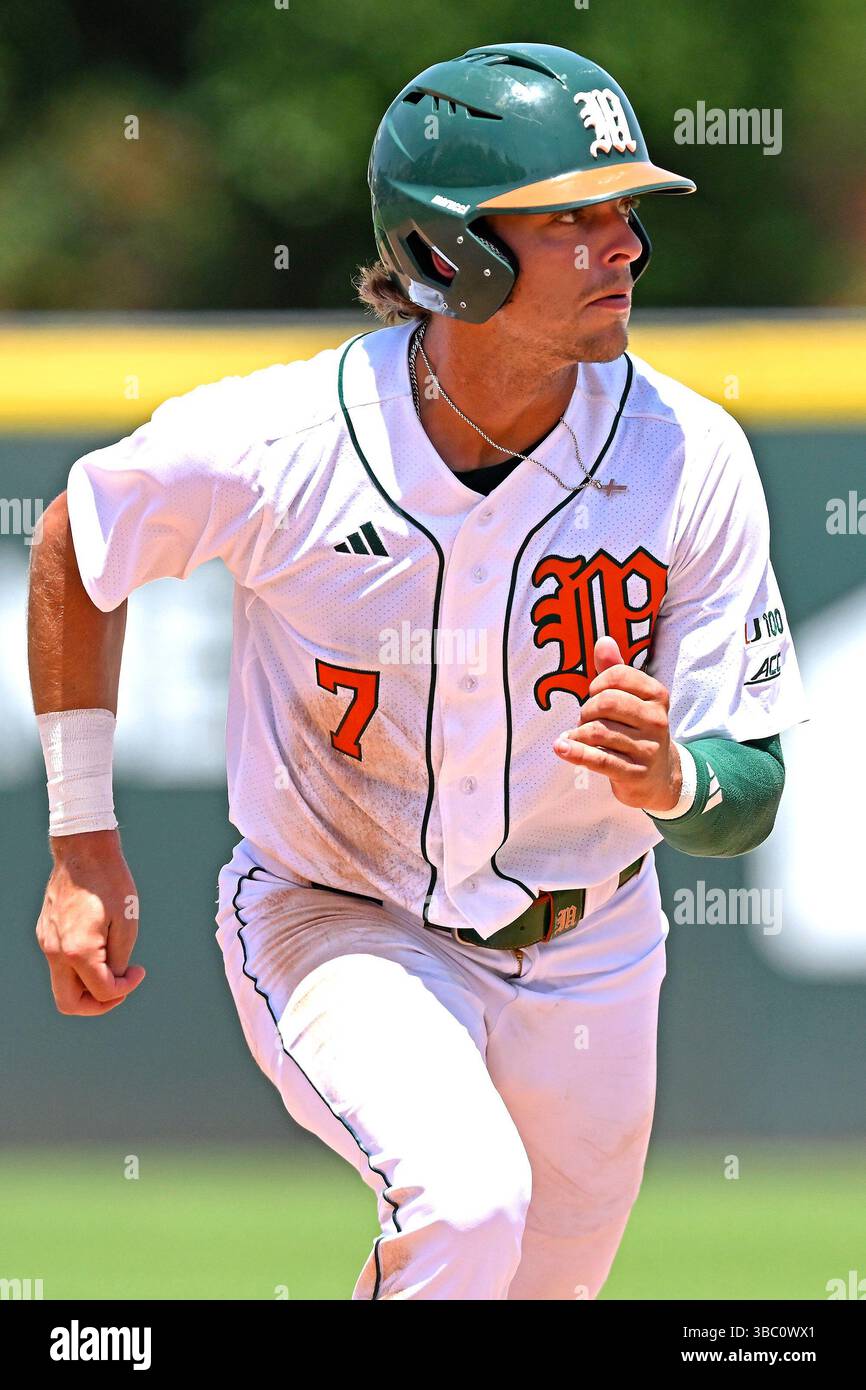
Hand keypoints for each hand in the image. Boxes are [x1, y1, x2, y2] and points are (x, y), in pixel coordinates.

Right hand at [36, 829, 145, 1016]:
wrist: (83, 851)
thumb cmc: (110, 882)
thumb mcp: (127, 923)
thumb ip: (119, 960)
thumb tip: (113, 980)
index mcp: (78, 951)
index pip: (101, 992)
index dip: (126, 989)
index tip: (139, 971)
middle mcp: (56, 951)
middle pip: (69, 1003)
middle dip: (97, 1004)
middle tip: (120, 989)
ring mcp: (47, 943)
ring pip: (62, 985)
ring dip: (88, 985)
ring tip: (113, 965)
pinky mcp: (45, 934)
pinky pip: (59, 965)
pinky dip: (79, 968)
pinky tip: (100, 948)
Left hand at [552, 636, 681, 813]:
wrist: (659, 776)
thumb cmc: (636, 729)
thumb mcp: (632, 698)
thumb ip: (615, 669)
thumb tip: (603, 641)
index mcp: (657, 696)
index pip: (617, 676)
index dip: (597, 684)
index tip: (595, 695)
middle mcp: (656, 720)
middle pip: (606, 702)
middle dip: (586, 709)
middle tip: (586, 719)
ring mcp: (647, 749)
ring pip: (598, 731)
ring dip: (579, 733)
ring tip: (578, 737)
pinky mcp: (634, 773)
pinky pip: (599, 759)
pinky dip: (575, 752)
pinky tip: (560, 747)